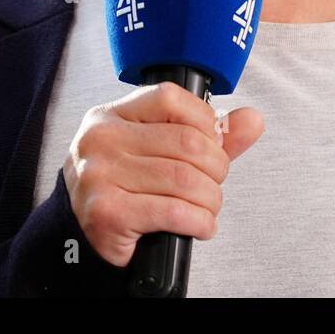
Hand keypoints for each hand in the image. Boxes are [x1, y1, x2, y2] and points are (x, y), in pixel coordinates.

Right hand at [62, 81, 264, 267]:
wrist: (82, 234)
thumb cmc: (126, 188)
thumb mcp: (159, 150)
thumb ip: (207, 135)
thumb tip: (252, 120)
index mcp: (111, 116)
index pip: (170, 98)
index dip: (204, 123)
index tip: (210, 145)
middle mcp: (101, 139)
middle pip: (187, 143)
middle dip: (215, 169)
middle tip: (212, 184)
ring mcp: (100, 175)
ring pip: (186, 180)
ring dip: (210, 200)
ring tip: (205, 208)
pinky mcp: (107, 213)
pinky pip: (175, 212)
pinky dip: (200, 222)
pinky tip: (198, 225)